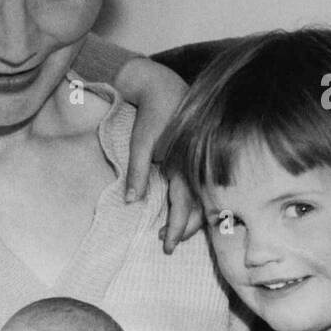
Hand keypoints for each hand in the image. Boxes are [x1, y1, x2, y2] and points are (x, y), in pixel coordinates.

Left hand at [116, 58, 203, 251]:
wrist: (161, 84)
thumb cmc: (151, 113)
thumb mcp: (140, 143)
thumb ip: (137, 173)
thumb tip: (130, 202)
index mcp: (186, 164)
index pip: (184, 206)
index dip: (175, 228)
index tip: (166, 246)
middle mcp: (196, 165)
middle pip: (197, 207)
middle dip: (183, 228)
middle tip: (166, 245)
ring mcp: (197, 161)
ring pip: (200, 198)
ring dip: (187, 217)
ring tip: (170, 231)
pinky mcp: (194, 156)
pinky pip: (197, 186)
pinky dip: (191, 202)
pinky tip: (179, 208)